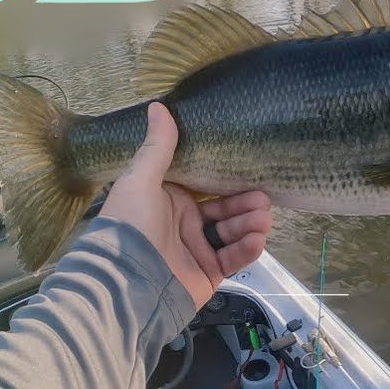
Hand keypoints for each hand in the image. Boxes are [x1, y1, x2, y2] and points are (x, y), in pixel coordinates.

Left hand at [100, 102, 270, 305]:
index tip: (250, 173)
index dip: (229, 182)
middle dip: (246, 205)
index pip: (207, 188)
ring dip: (251, 225)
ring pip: (233, 234)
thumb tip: (159, 106)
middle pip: (225, 210)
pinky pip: (233, 259)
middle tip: (263, 201)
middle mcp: (183, 225)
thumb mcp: (140, 180)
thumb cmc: (130, 226)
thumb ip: (158, 147)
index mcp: (168, 200)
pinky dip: (247, 250)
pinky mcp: (207, 275)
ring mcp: (196, 251)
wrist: (126, 282)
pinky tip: (256, 240)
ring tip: (263, 220)